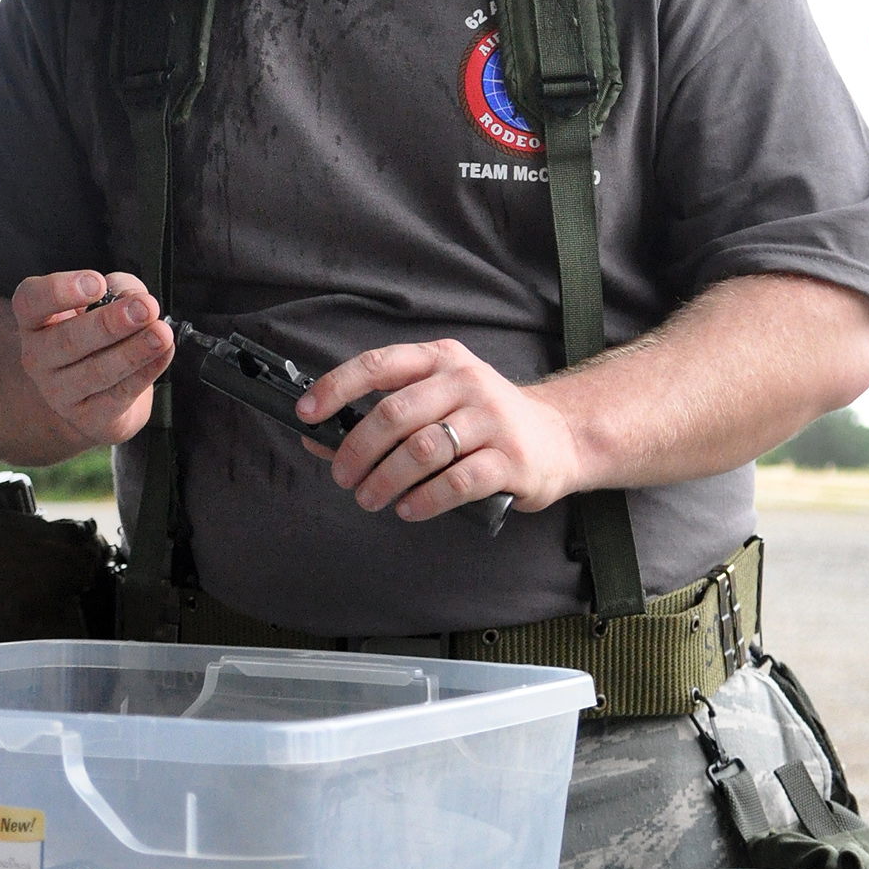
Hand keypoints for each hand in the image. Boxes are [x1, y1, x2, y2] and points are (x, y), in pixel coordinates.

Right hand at [12, 270, 173, 447]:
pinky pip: (119, 394)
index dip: (60, 291)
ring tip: (161, 334)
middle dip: (110, 323)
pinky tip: (164, 353)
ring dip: (133, 351)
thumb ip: (120, 290)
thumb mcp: (109, 300)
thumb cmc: (100, 337)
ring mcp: (59, 391)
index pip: (31, 301)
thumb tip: (136, 299)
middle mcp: (38, 356)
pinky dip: (145, 372)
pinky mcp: (88, 417)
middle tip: (145, 307)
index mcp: (36, 320)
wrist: (99, 396)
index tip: (97, 282)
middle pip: (68, 339)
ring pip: (96, 371)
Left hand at [295, 338, 584, 521]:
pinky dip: (424, 500)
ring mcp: (492, 419)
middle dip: (357, 449)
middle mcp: (467, 382)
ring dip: (385, 480)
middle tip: (344, 476)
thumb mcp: (438, 403)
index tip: (307, 413)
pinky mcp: (511, 459)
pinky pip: (457, 482)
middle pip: (394, 413)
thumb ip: (381, 418)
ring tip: (370, 498)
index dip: (336, 388)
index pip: (379, 364)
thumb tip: (316, 435)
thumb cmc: (486, 421)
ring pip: (422, 450)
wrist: (561, 437)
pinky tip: (408, 509)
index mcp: (442, 359)